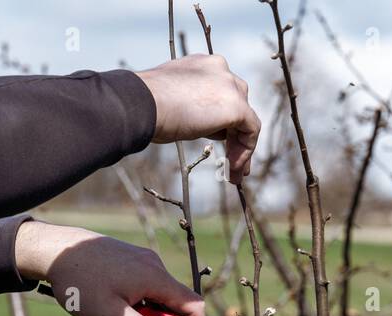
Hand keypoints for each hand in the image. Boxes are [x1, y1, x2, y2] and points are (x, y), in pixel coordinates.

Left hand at [15, 220, 203, 315]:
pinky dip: (143, 307)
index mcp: (155, 278)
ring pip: (161, 298)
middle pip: (177, 304)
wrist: (54, 250)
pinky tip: (121, 315)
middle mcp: (154, 266)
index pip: (193, 306)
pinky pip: (148, 289)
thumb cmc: (80, 282)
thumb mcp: (110, 315)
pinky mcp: (131, 261)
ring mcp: (142, 262)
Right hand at [135, 54, 260, 183]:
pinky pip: (251, 131)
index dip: (222, 121)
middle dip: (235, 136)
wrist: (141, 104)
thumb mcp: (172, 101)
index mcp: (203, 66)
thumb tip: (193, 123)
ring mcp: (230, 86)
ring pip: (246, 119)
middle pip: (237, 105)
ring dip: (241, 148)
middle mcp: (220, 69)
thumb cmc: (145, 106)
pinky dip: (245, 151)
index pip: (221, 93)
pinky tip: (234, 168)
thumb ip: (189, 106)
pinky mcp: (236, 106)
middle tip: (231, 162)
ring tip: (234, 173)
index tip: (218, 143)